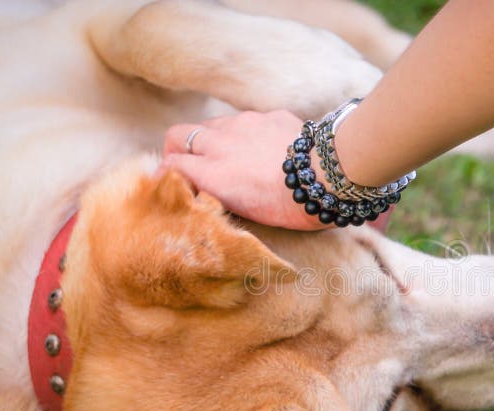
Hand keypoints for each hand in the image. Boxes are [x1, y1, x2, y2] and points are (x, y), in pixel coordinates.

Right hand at [157, 110, 323, 229]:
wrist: (327, 176)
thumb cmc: (290, 206)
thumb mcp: (248, 212)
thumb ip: (220, 194)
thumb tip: (208, 189)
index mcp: (212, 173)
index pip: (170, 165)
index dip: (167, 174)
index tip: (172, 182)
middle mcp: (220, 143)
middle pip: (178, 135)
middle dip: (178, 149)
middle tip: (191, 165)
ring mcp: (243, 124)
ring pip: (212, 125)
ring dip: (212, 140)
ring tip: (230, 157)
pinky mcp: (267, 115)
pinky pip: (247, 121)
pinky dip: (246, 134)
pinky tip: (265, 148)